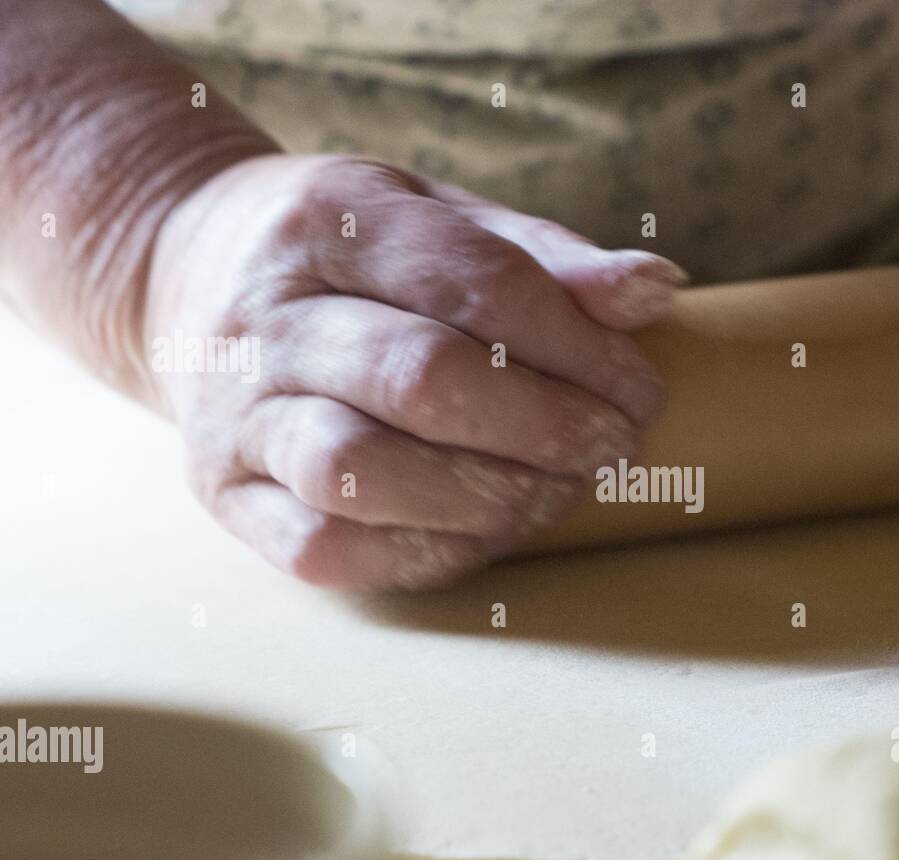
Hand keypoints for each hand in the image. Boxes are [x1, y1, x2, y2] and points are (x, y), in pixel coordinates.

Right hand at [140, 154, 682, 588]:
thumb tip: (657, 289)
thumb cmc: (352, 254)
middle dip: (545, 426)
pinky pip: (324, 546)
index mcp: (331, 219)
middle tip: (614, 449)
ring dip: (486, 496)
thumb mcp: (439, 216)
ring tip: (556, 493)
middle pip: (421, 378)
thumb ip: (546, 258)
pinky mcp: (225, 493)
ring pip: (360, 471)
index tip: (641, 391)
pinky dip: (423, 551)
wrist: (188, 276)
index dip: (579, 346)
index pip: (476, 283)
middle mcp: (269, 316)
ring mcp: (236, 412)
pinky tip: (485, 532)